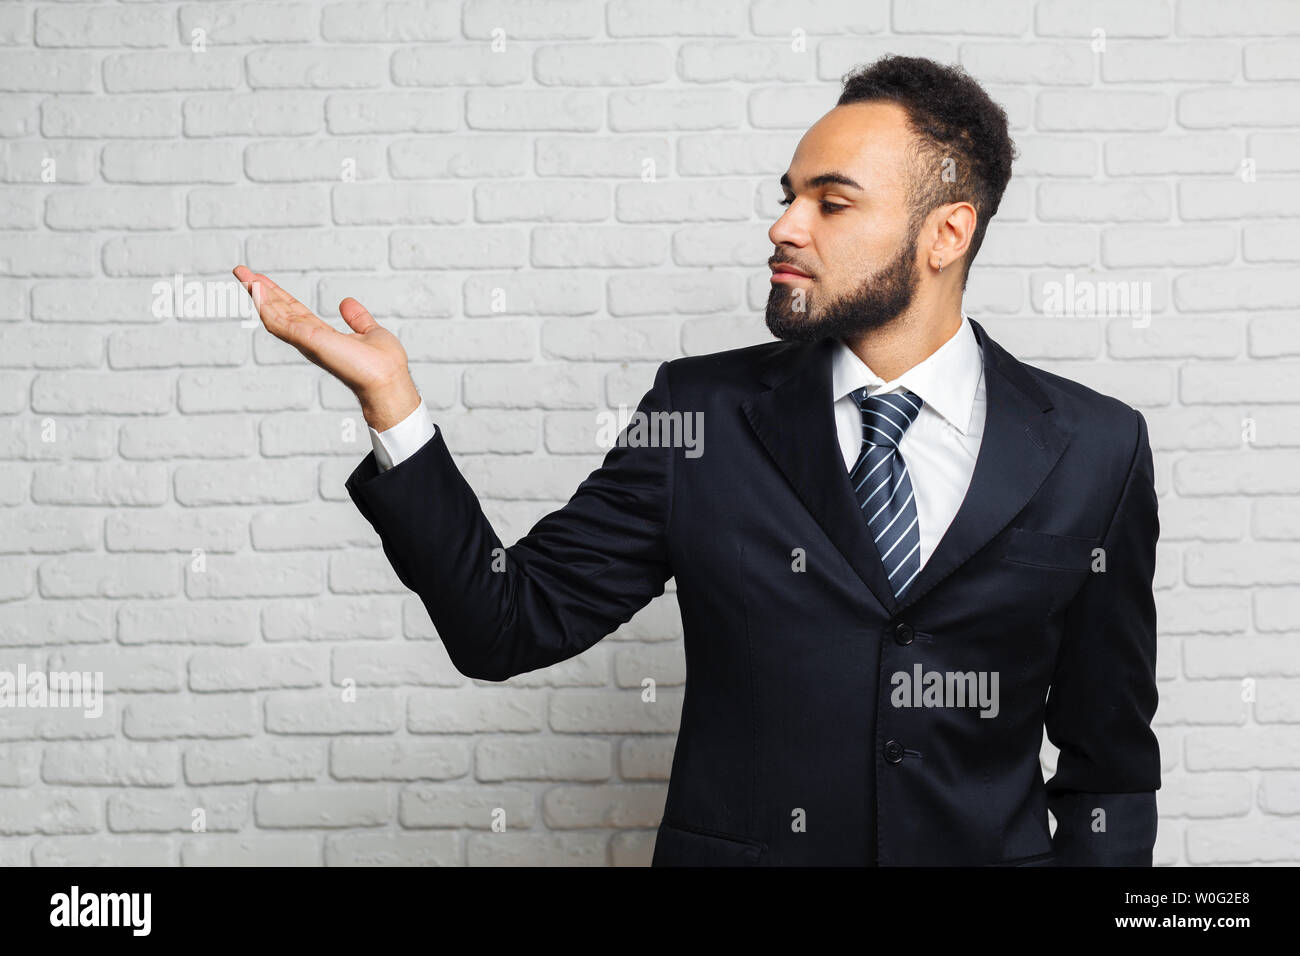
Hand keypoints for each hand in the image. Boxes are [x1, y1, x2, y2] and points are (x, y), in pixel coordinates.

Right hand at [233, 265, 420, 430]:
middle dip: (259, 291)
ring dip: (257, 294)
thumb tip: (347, 302)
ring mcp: (306, 340)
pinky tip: (256, 290)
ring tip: (242, 274)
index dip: (278, 295)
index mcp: (321, 335)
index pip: (293, 311)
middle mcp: (309, 339)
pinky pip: (280, 321)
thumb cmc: (382, 365)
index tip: (261, 280)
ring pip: (273, 314)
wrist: (387, 380)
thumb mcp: (370, 332)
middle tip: (241, 271)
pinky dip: (266, 305)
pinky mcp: (308, 340)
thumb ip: (357, 318)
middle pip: (278, 310)